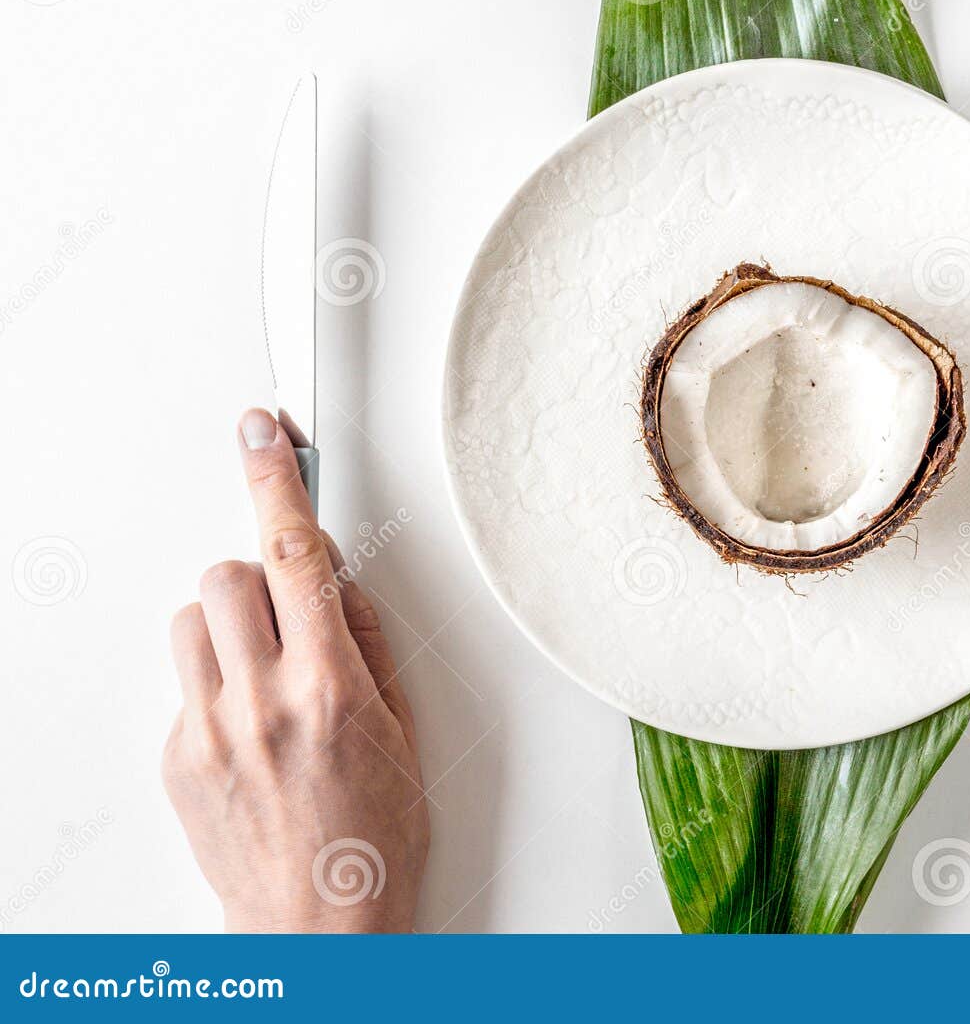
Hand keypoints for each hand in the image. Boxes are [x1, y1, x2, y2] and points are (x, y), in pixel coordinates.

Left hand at [161, 410, 428, 931]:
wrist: (320, 926)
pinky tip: (253, 733)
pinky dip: (218, 686)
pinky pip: (186, 683)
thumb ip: (366, 645)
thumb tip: (337, 583)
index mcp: (328, 690)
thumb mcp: (402, 732)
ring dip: (230, 627)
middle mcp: (260, 703)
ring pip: (194, 620)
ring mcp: (209, 731)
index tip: (263, 434)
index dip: (277, 483)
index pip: (295, 558)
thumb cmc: (375, 837)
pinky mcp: (177, 757)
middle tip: (291, 618)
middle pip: (227, 577)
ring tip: (266, 675)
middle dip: (257, 577)